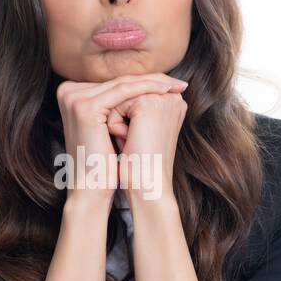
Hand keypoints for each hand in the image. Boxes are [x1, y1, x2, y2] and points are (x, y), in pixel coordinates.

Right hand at [55, 72, 186, 206]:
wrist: (93, 187)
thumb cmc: (106, 161)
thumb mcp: (111, 125)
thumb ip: (121, 102)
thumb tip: (151, 82)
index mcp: (70, 93)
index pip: (114, 82)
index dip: (144, 81)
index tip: (171, 83)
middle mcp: (67, 91)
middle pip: (119, 81)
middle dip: (152, 81)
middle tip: (179, 82)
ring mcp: (74, 98)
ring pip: (123, 84)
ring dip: (154, 83)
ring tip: (177, 86)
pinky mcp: (84, 107)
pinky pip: (123, 91)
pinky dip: (147, 89)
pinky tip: (166, 90)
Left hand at [110, 88, 187, 203]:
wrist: (147, 185)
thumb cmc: (140, 164)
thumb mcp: (139, 130)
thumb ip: (134, 109)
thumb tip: (108, 98)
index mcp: (173, 103)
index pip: (133, 95)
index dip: (123, 116)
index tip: (136, 140)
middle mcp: (172, 97)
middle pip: (125, 95)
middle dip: (120, 118)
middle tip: (133, 142)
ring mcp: (162, 98)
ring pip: (118, 99)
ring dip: (116, 122)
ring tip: (131, 142)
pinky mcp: (148, 103)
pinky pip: (115, 105)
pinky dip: (114, 126)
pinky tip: (128, 141)